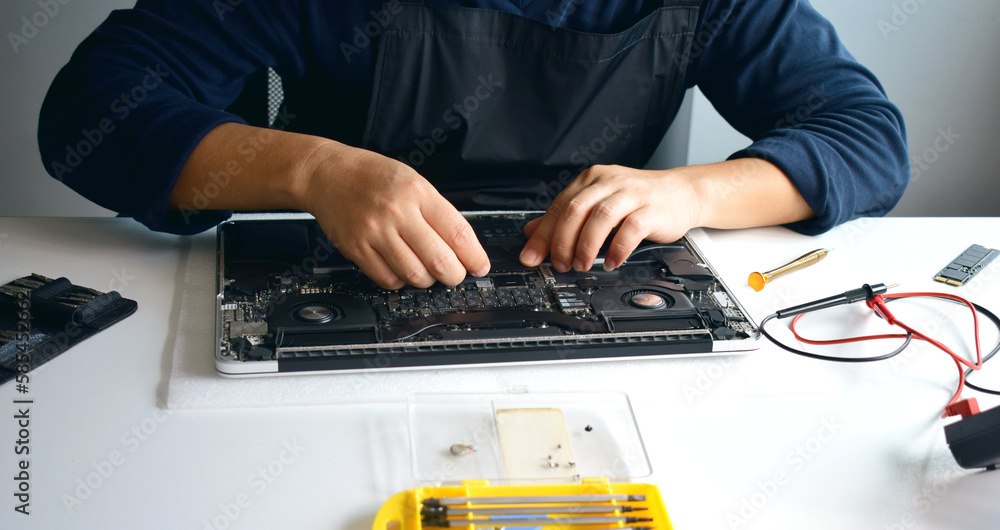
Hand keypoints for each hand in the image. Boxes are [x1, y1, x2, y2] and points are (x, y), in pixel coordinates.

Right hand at [302, 146, 489, 288]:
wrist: (327, 174)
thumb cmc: (372, 177)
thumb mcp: (413, 181)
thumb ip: (437, 212)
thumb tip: (463, 247)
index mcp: (417, 192)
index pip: (457, 232)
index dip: (474, 256)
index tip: (480, 266)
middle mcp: (397, 212)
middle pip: (439, 260)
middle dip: (454, 275)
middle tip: (455, 274)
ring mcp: (375, 233)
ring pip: (415, 275)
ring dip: (427, 279)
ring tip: (426, 270)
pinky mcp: (356, 249)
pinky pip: (388, 279)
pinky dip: (401, 281)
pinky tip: (401, 268)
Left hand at [519, 165, 698, 271]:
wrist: (682, 193)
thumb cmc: (638, 201)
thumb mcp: (599, 203)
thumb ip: (566, 217)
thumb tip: (531, 233)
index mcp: (592, 179)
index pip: (560, 206)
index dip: (543, 234)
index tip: (532, 257)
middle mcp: (610, 182)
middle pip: (576, 210)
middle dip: (563, 241)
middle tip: (560, 264)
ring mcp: (632, 193)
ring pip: (601, 217)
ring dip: (586, 246)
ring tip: (581, 265)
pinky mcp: (652, 209)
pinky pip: (630, 229)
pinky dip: (617, 248)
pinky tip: (611, 262)